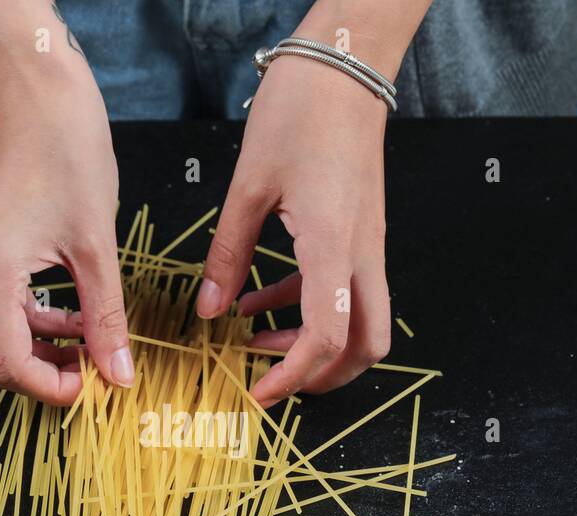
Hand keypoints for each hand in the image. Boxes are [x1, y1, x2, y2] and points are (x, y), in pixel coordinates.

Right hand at [0, 72, 131, 404]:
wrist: (36, 90)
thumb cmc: (66, 151)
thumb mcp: (97, 246)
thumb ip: (106, 317)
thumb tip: (119, 372)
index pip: (8, 364)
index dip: (51, 388)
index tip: (94, 385)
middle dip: (43, 373)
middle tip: (93, 368)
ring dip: (38, 348)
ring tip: (90, 338)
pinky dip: (30, 321)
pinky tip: (71, 312)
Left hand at [197, 51, 392, 408]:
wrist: (346, 63)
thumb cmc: (301, 112)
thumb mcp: (249, 186)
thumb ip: (228, 253)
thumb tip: (208, 309)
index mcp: (334, 246)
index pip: (328, 339)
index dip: (294, 376)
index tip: (258, 391)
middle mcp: (362, 254)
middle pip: (367, 345)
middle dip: (324, 376)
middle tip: (273, 379)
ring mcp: (368, 245)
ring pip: (362, 322)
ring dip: (314, 344)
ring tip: (254, 342)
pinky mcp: (361, 232)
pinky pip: (344, 289)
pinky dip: (306, 308)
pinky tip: (257, 301)